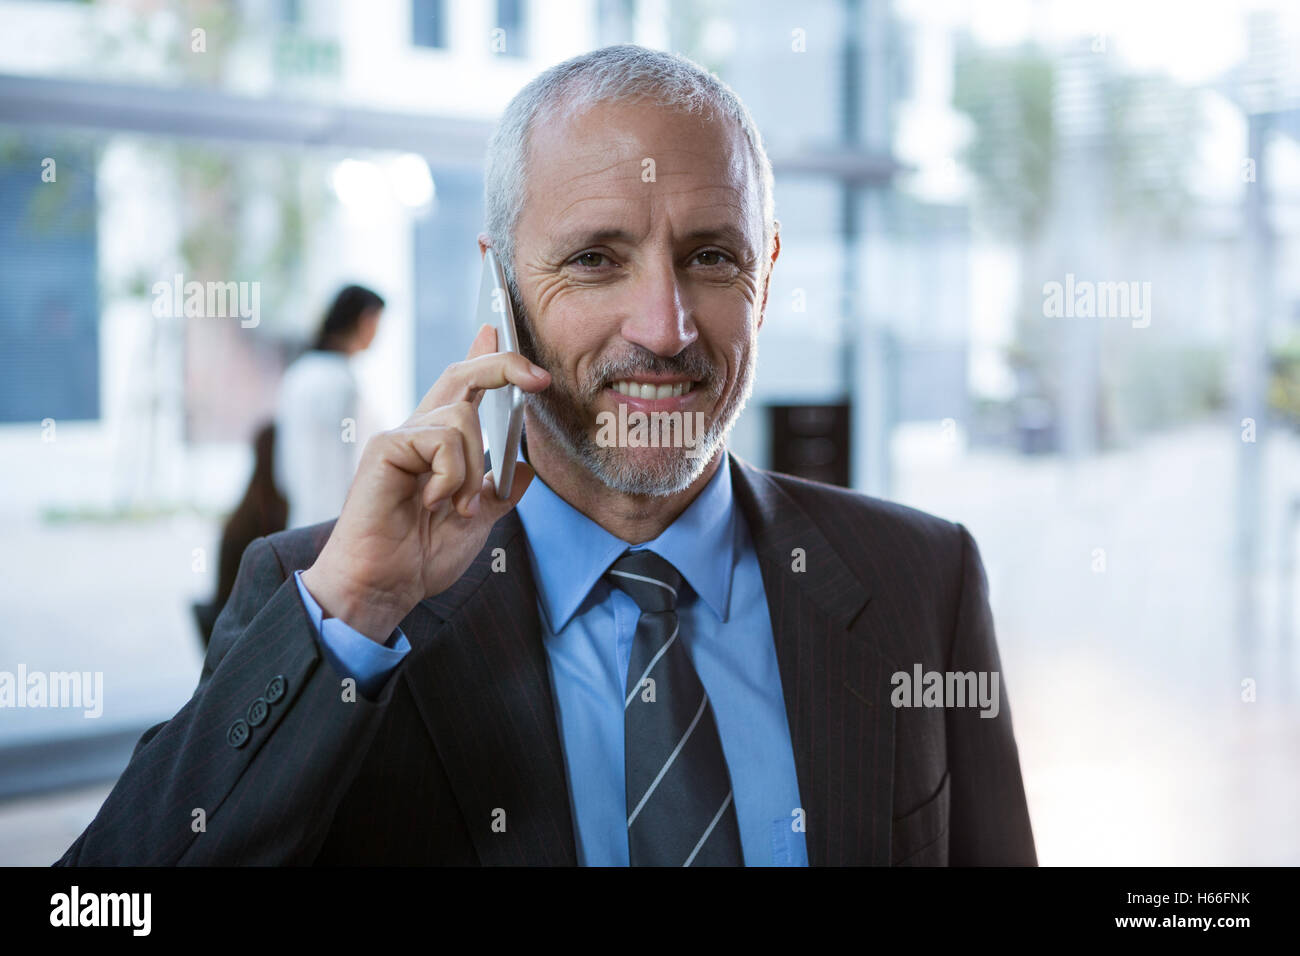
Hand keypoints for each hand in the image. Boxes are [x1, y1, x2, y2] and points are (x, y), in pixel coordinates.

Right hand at [300, 324, 549, 640]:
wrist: (383, 587)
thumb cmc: (419, 558)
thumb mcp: (477, 522)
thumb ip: (498, 493)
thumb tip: (525, 469)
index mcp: (438, 447)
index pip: (463, 389)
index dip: (486, 359)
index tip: (503, 338)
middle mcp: (418, 433)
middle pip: (462, 376)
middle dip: (502, 365)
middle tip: (538, 379)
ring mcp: (400, 438)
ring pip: (461, 420)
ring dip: (473, 470)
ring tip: (456, 509)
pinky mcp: (386, 448)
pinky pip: (440, 442)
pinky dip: (451, 477)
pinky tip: (434, 503)